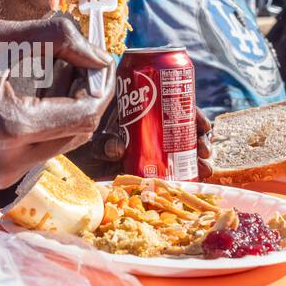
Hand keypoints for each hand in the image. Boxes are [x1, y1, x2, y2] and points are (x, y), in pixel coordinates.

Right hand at [0, 16, 115, 187]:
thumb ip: (56, 37)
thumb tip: (97, 51)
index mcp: (12, 126)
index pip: (86, 111)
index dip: (101, 82)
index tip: (98, 55)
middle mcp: (13, 160)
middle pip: (80, 130)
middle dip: (87, 92)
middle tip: (78, 57)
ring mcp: (5, 174)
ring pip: (65, 140)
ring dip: (70, 105)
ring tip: (57, 68)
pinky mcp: (0, 176)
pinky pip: (43, 148)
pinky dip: (49, 119)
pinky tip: (36, 91)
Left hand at [96, 101, 216, 181]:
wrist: (79, 161)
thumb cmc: (86, 143)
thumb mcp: (94, 139)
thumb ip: (103, 143)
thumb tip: (118, 149)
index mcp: (142, 112)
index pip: (174, 107)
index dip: (193, 115)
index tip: (203, 126)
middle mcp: (152, 129)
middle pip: (184, 130)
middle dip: (200, 141)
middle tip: (205, 152)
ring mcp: (153, 150)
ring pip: (183, 151)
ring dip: (198, 159)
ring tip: (205, 169)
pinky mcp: (151, 169)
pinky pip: (172, 170)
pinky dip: (185, 174)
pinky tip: (195, 179)